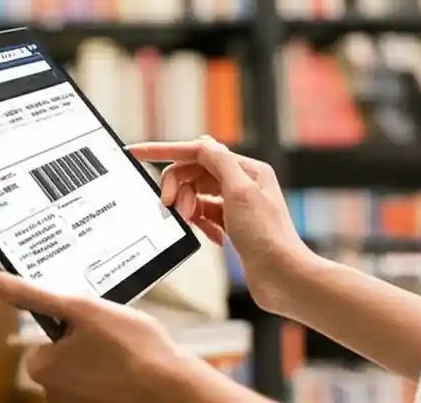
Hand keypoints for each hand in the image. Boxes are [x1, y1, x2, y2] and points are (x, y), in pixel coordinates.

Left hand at [0, 268, 207, 401]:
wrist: (174, 389)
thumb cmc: (133, 346)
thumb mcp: (82, 308)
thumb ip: (32, 293)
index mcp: (40, 367)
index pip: (50, 331)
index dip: (75, 322)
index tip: (100, 328)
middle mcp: (51, 393)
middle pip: (66, 350)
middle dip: (87, 341)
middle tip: (115, 337)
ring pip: (85, 368)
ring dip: (102, 359)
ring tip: (127, 355)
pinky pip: (100, 385)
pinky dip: (113, 377)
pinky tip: (131, 371)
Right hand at [128, 136, 316, 315]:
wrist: (283, 277)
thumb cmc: (267, 236)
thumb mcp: (240, 192)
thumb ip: (219, 161)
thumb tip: (200, 142)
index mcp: (247, 170)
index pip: (198, 151)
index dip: (165, 151)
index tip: (137, 153)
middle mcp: (242, 184)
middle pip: (193, 174)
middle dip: (178, 187)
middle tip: (169, 205)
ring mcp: (237, 206)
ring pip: (197, 195)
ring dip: (188, 207)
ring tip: (191, 223)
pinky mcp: (233, 226)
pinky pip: (205, 216)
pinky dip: (201, 223)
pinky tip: (209, 236)